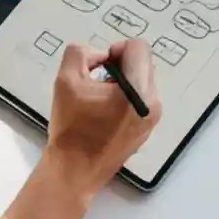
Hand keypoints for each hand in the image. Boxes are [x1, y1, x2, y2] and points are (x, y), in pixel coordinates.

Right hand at [43, 40, 161, 195]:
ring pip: (142, 80)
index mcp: (137, 89)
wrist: (74, 170)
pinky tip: (105, 112)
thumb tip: (100, 56)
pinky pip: (142, 99)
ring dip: (122, 80)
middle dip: (120, 64)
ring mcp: (152, 118)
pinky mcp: (147, 129)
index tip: (101, 64)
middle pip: (143, 63)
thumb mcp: (66, 80)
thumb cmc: (71, 127)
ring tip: (99, 98)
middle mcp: (152, 102)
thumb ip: (80, 53)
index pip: (139, 47)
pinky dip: (126, 97)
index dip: (117, 48)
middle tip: (97, 80)